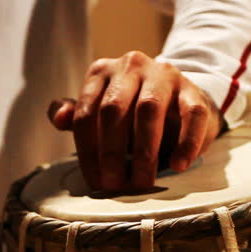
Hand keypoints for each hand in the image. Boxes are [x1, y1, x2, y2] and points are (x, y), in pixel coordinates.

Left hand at [47, 51, 223, 191]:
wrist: (178, 104)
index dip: (88, 151)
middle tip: (115, 186)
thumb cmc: (130, 115)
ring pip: (149, 109)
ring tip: (142, 182)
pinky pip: (191, 115)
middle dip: (112, 153)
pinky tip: (178, 165)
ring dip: (144, 152)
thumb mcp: (99, 114)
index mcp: (102, 72)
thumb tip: (58, 118)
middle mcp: (130, 66)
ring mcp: (163, 74)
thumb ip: (76, 117)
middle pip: (114, 110)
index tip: (95, 181)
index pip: (86, 113)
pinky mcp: (192, 90)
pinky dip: (185, 143)